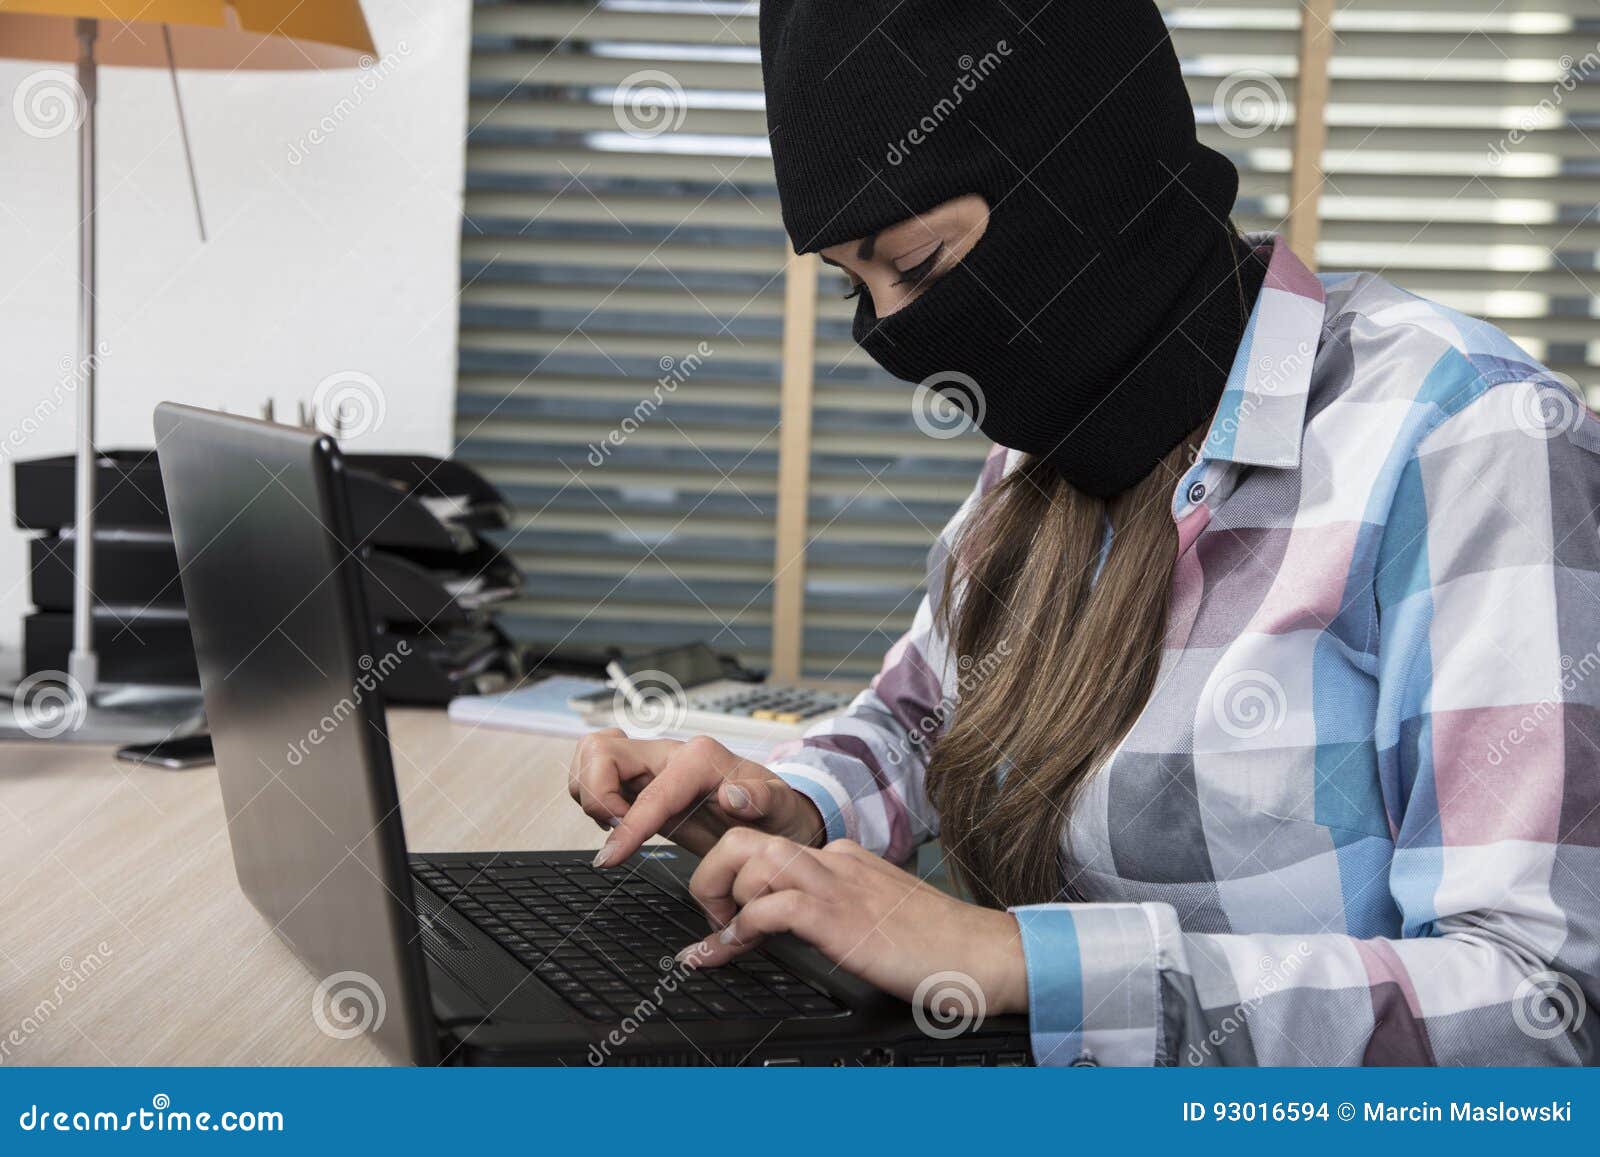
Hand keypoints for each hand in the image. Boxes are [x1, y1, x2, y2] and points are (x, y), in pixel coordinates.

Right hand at [568, 731, 825, 864]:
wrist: (773, 815)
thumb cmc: (775, 811)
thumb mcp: (783, 808)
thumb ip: (764, 798)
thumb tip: (734, 797)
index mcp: (700, 759)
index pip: (649, 792)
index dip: (627, 827)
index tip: (610, 858)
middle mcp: (670, 754)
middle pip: (600, 749)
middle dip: (595, 794)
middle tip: (616, 832)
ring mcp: (651, 765)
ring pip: (590, 755)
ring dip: (589, 794)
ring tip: (617, 827)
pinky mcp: (640, 782)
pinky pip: (596, 774)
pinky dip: (594, 798)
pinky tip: (618, 823)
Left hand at [675, 829, 1028, 1016]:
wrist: (983, 955)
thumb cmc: (938, 946)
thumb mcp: (876, 918)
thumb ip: (838, 911)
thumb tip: (791, 928)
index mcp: (843, 858)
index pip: (768, 845)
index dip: (732, 877)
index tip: (720, 914)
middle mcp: (835, 861)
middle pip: (746, 837)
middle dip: (711, 874)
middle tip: (711, 916)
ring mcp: (837, 884)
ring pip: (751, 859)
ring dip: (720, 898)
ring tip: (718, 937)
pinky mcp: (840, 915)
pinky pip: (771, 906)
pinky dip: (740, 928)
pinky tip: (733, 950)